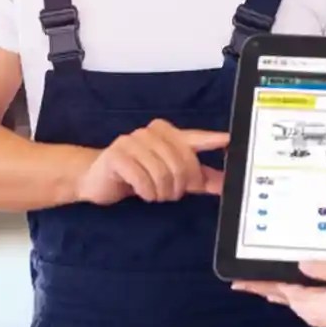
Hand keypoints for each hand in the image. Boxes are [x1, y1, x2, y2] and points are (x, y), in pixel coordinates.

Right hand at [76, 120, 227, 205]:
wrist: (98, 178)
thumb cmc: (137, 174)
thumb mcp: (170, 176)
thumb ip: (198, 178)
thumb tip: (225, 184)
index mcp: (167, 134)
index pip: (193, 137)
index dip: (211, 139)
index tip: (228, 140)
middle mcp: (151, 133)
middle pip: (180, 163)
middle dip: (179, 186)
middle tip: (170, 193)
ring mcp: (133, 141)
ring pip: (162, 174)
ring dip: (162, 192)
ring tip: (155, 194)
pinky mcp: (117, 155)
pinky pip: (143, 179)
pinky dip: (147, 193)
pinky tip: (142, 192)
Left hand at [234, 262, 325, 326]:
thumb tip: (301, 264)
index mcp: (315, 303)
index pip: (279, 290)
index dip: (258, 284)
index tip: (238, 280)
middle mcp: (316, 313)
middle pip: (283, 297)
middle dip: (263, 287)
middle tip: (244, 280)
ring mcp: (325, 317)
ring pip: (294, 301)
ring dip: (278, 290)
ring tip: (263, 281)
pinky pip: (306, 303)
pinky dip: (294, 294)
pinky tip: (295, 288)